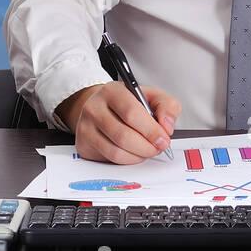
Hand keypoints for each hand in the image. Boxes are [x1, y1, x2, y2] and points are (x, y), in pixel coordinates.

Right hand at [57, 81, 180, 164]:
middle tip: (158, 147)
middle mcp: (94, 107)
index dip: (151, 130)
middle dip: (147, 146)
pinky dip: (128, 160)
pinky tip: (135, 153)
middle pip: (123, 135)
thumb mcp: (151, 96)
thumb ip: (167, 106)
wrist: (101, 108)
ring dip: (139, 155)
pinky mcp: (84, 144)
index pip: (131, 112)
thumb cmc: (129, 103)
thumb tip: (167, 126)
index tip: (164, 138)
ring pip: (116, 151)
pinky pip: (110, 159)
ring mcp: (86, 126)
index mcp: (112, 91)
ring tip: (148, 150)